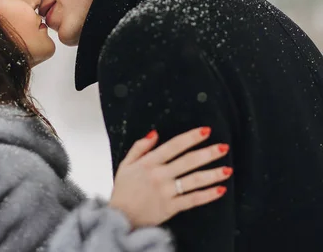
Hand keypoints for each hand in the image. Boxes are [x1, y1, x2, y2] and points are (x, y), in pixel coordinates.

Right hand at [109, 127, 230, 227]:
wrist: (120, 217)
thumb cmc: (123, 190)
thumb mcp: (125, 164)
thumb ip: (139, 147)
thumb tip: (154, 133)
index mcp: (148, 163)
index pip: (173, 146)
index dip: (190, 137)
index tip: (205, 131)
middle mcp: (159, 175)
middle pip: (188, 161)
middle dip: (207, 153)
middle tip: (224, 147)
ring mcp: (166, 192)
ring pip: (194, 181)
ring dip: (212, 174)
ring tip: (228, 169)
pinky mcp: (171, 207)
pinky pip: (193, 200)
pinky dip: (207, 195)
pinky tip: (220, 190)